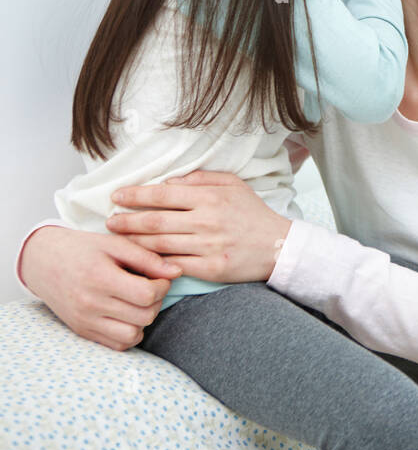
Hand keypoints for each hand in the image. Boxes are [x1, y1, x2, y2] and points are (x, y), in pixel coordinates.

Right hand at [18, 225, 181, 351]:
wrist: (44, 262)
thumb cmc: (83, 248)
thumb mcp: (115, 243)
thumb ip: (147, 258)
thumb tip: (176, 272)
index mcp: (100, 277)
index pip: (146, 295)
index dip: (161, 286)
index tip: (158, 277)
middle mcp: (91, 304)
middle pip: (143, 316)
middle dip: (156, 301)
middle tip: (150, 287)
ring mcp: (85, 322)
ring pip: (133, 335)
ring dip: (144, 320)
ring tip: (138, 301)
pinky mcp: (83, 332)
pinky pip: (117, 344)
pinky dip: (130, 332)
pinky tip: (127, 314)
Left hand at [105, 171, 291, 283]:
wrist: (278, 246)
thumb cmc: (252, 213)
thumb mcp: (232, 185)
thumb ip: (200, 180)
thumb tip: (168, 184)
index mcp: (209, 197)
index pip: (163, 195)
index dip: (136, 196)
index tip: (116, 197)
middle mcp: (206, 221)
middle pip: (155, 221)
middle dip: (127, 221)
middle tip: (107, 222)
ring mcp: (208, 247)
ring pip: (160, 244)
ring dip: (134, 242)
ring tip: (116, 240)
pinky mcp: (211, 269)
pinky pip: (175, 266)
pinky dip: (154, 264)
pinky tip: (139, 261)